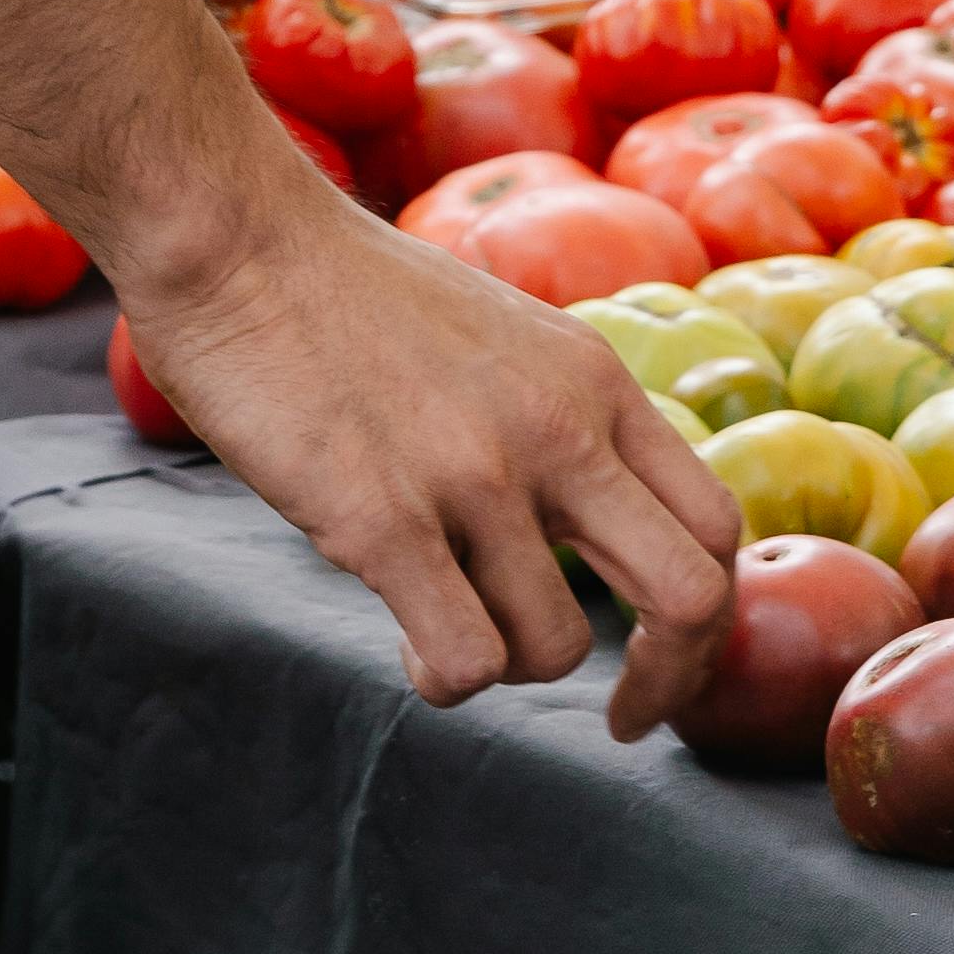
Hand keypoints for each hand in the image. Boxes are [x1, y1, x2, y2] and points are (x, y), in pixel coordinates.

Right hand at [120, 185, 741, 733]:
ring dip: (507, 663)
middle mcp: (558, 427)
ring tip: (444, 626)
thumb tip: (591, 528)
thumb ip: (563, 419)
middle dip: (668, 681)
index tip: (659, 662)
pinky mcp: (384, 519)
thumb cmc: (348, 289)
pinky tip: (407, 645)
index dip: (708, 619)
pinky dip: (443, 678)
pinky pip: (464, 660)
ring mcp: (475, 474)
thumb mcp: (505, 334)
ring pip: (555, 648)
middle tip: (621, 717)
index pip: (715, 524)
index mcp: (594, 379)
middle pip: (689, 596)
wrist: (239, 236)